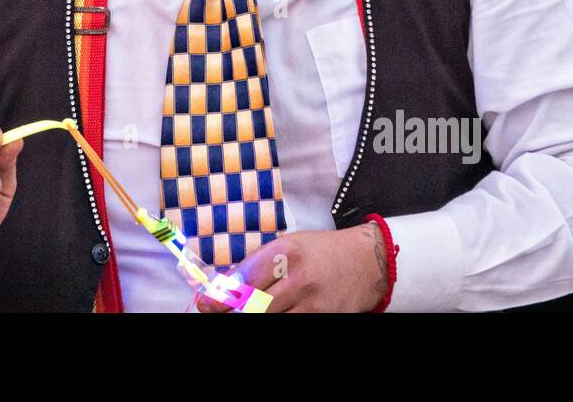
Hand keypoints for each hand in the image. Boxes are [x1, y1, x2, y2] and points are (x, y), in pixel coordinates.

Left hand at [195, 224, 388, 312]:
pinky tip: (271, 315)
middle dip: (230, 312)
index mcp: (285, 251)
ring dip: (251, 317)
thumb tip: (225, 285)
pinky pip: (291, 325)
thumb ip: (259, 264)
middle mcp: (298, 277)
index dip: (220, 295)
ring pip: (269, 319)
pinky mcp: (323, 319)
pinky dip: (277, 321)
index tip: (205, 303)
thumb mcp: (288, 246)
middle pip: (253, 306)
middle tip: (215, 312)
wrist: (367, 262)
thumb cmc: (321, 251)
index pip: (243, 278)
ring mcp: (312, 303)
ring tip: (239, 313)